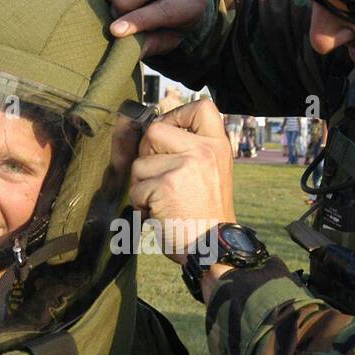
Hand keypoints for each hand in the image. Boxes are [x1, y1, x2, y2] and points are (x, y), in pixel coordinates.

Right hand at [97, 0, 207, 58]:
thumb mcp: (166, 39)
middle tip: (114, 13)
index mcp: (192, 2)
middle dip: (122, 1)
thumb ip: (151, 45)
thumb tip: (131, 50)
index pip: (165, 10)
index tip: (115, 30)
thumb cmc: (167, 22)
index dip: (138, 20)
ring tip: (111, 0)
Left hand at [130, 99, 236, 264]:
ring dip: (142, 186)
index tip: (170, 133)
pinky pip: (136, 189)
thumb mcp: (211, 172)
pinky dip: (141, 205)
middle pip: (155, 131)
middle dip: (147, 155)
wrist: (215, 248)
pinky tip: (160, 214)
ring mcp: (185, 166)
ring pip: (139, 164)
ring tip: (162, 202)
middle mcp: (204, 151)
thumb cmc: (207, 214)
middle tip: (159, 177)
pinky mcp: (166, 185)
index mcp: (218, 146)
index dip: (176, 115)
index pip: (201, 106)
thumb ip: (192, 150)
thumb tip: (152, 131)